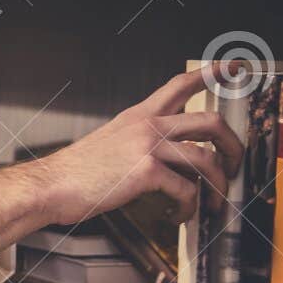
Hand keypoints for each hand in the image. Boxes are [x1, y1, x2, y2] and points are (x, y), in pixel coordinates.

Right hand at [31, 65, 243, 225]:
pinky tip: (178, 214)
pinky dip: (189, 207)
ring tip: (213, 202)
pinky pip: (186, 190)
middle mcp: (146, 126)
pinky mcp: (146, 172)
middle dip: (233, 145)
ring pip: (207, 159)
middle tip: (234, 164)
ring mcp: (147, 147)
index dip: (212, 73)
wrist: (47, 186)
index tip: (234, 68)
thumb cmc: (72, 173)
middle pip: (210, 121)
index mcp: (137, 117)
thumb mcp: (108, 143)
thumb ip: (137, 142)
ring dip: (218, 185)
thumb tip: (164, 159)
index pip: (181, 84)